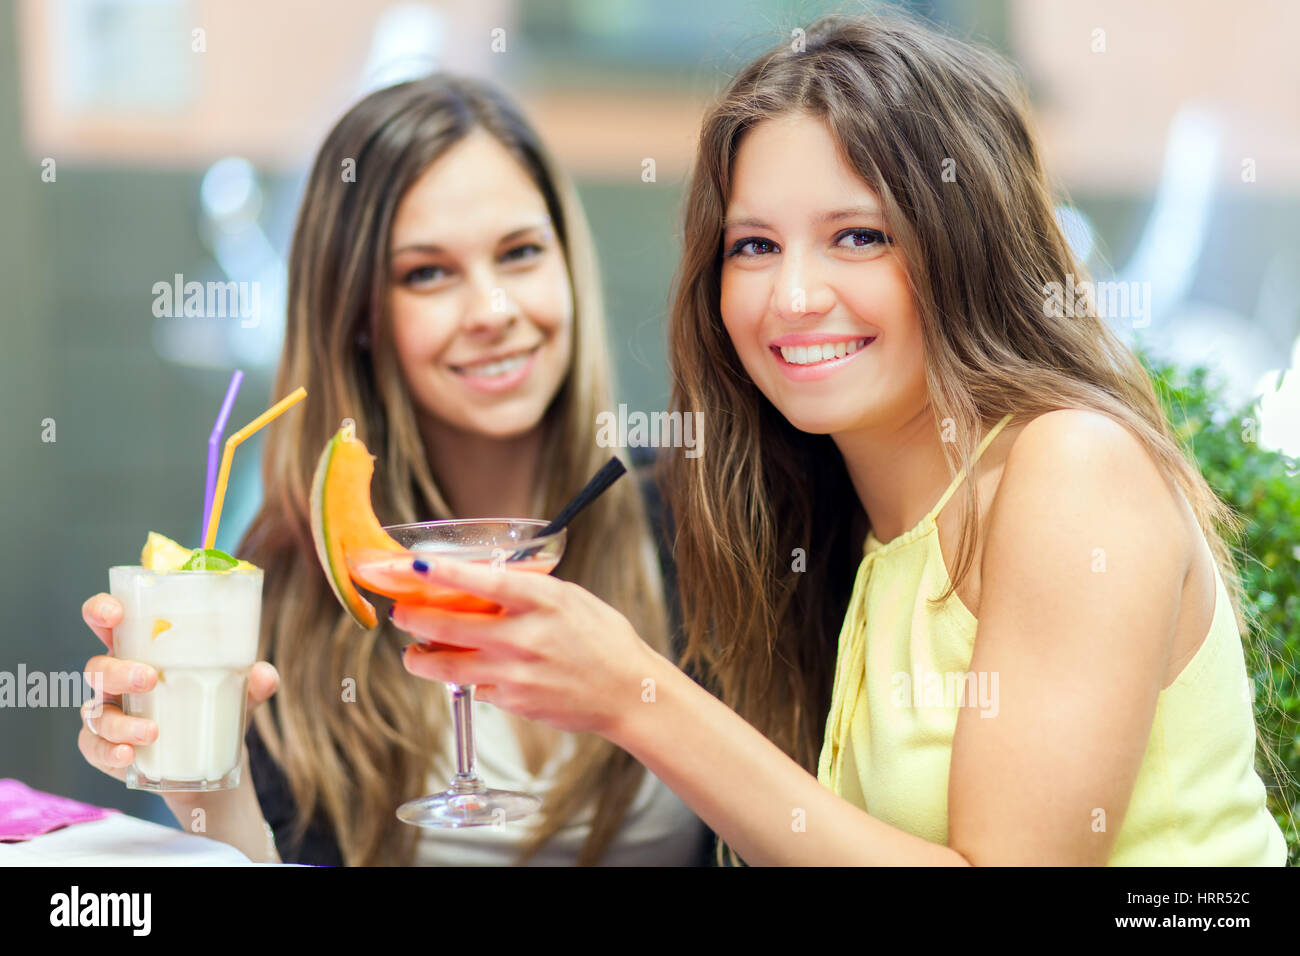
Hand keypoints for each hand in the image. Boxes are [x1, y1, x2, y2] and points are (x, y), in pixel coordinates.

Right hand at [78, 593, 279, 783]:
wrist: (206, 759)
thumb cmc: (212, 706)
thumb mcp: (237, 692)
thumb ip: (253, 682)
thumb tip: (264, 675)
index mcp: (141, 651)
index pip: (108, 621)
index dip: (102, 610)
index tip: (114, 614)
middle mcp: (116, 679)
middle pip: (98, 667)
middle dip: (118, 671)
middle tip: (149, 678)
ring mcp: (107, 713)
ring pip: (95, 711)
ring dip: (121, 721)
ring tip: (152, 731)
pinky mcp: (103, 748)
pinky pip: (94, 748)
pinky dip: (109, 751)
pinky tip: (128, 755)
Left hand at [392, 558, 657, 736]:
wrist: (629, 693)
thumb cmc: (602, 640)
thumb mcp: (569, 598)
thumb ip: (526, 590)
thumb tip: (479, 585)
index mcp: (541, 600)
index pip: (480, 580)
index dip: (440, 572)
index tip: (411, 565)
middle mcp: (523, 636)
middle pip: (447, 625)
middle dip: (412, 617)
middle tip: (400, 611)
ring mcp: (515, 673)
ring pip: (446, 665)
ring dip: (419, 658)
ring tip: (412, 653)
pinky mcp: (512, 701)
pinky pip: (475, 686)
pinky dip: (466, 677)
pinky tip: (469, 671)